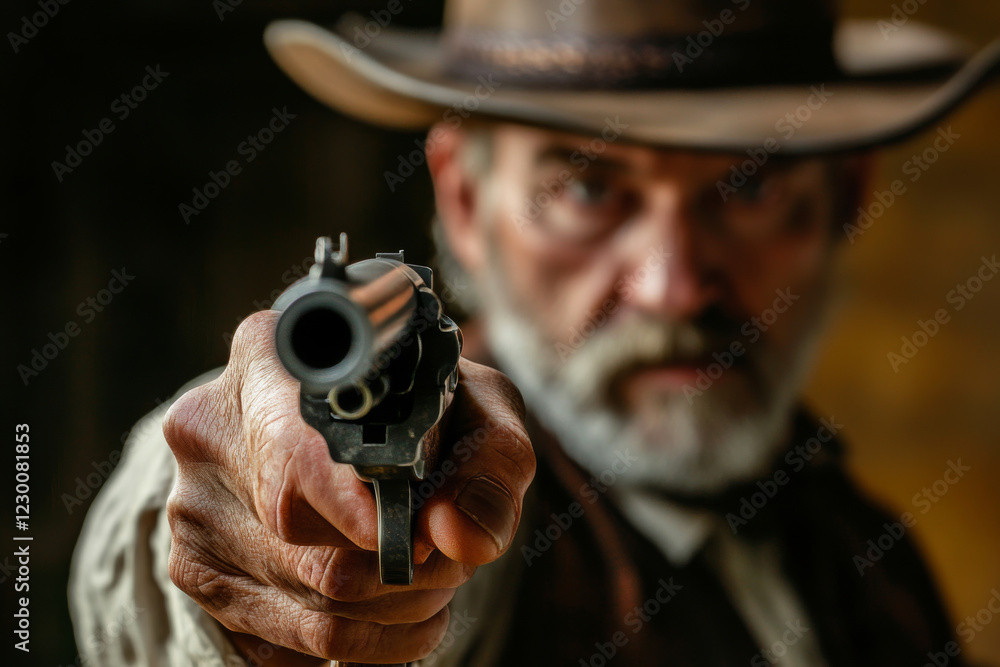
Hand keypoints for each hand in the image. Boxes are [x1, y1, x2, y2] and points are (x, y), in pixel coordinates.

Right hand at [163, 310, 534, 664]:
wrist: (356, 435)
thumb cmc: (423, 414)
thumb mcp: (477, 411)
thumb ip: (490, 464)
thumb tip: (458, 536)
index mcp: (271, 359)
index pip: (294, 451)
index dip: (358, 510)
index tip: (418, 539)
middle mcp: (211, 429)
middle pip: (305, 537)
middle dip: (401, 567)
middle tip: (450, 561)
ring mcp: (194, 505)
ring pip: (307, 597)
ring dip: (394, 609)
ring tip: (435, 584)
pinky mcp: (198, 572)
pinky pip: (290, 640)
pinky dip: (367, 642)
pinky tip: (401, 614)